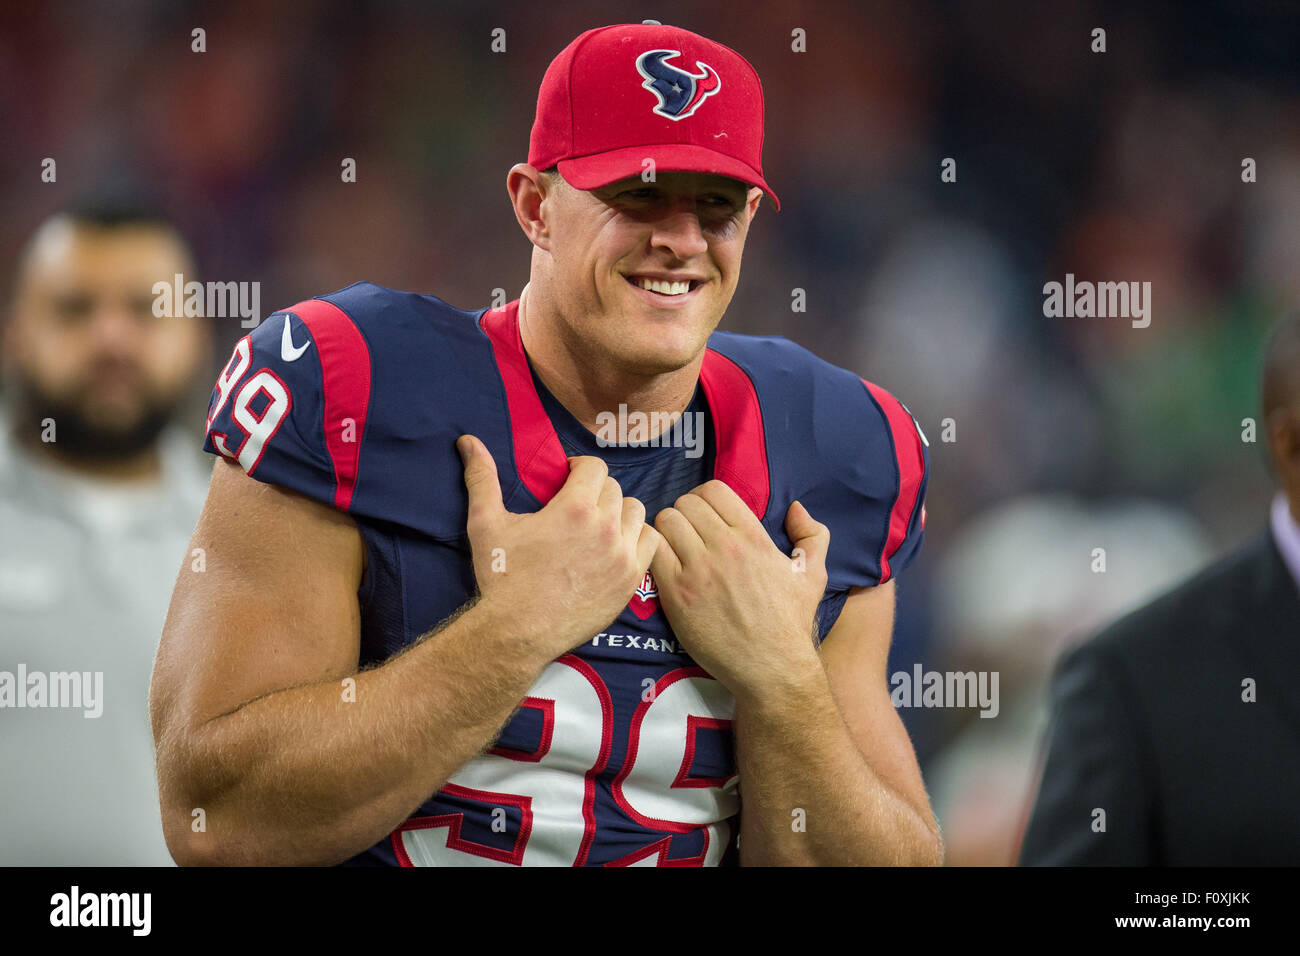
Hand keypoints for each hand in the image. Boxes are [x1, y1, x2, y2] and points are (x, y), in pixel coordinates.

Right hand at [458, 434, 659, 658]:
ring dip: (619, 512)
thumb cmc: (502, 576)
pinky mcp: (630, 580)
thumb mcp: (486, 524)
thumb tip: (468, 440)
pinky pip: (651, 542)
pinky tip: (616, 545)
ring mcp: (622, 555)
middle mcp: (605, 528)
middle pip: (614, 488)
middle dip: (596, 491)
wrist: (518, 631)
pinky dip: (637, 538)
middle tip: (577, 507)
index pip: (595, 467)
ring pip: (635, 512)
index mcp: (574, 508)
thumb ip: (481, 478)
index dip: (580, 469)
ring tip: (598, 525)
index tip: (568, 481)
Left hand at [651, 481, 829, 699]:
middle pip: (685, 504)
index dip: (703, 497)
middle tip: (686, 533)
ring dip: (666, 530)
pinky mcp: (677, 594)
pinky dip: (652, 551)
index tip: (703, 515)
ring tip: (673, 548)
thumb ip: (812, 535)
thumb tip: (795, 508)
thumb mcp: (813, 574)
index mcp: (753, 536)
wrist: (772, 667)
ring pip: (665, 522)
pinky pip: (652, 552)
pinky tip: (662, 565)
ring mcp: (698, 570)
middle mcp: (724, 547)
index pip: (713, 490)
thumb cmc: (791, 622)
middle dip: (683, 514)